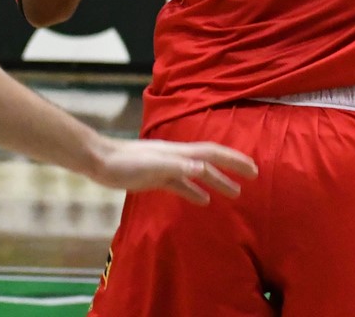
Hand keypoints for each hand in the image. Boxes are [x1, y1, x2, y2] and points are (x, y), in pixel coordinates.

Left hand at [86, 137, 257, 204]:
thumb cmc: (126, 163)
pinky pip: (183, 185)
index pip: (215, 154)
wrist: (100, 161)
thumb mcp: (153, 166)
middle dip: (233, 168)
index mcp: (181, 153)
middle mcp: (179, 158)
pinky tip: (202, 200)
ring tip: (234, 193)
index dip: (235, 160)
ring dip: (218, 182)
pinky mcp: (157, 178)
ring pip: (199, 174)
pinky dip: (195, 192)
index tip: (253, 169)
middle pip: (212, 162)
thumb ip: (179, 166)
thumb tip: (204, 169)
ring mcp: (168, 168)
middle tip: (252, 177)